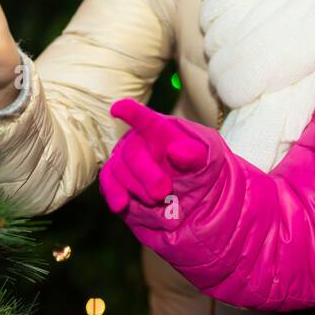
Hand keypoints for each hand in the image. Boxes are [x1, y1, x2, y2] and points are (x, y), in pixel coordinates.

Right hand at [100, 99, 211, 214]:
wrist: (189, 194)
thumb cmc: (197, 169)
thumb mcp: (206, 160)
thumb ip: (194, 155)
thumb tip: (174, 151)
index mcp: (160, 131)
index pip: (145, 119)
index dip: (131, 113)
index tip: (118, 109)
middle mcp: (138, 141)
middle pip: (132, 154)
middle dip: (146, 175)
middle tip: (163, 193)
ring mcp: (123, 159)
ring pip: (120, 171)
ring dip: (138, 190)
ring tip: (158, 202)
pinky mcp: (115, 178)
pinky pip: (108, 182)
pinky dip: (115, 194)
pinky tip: (121, 205)